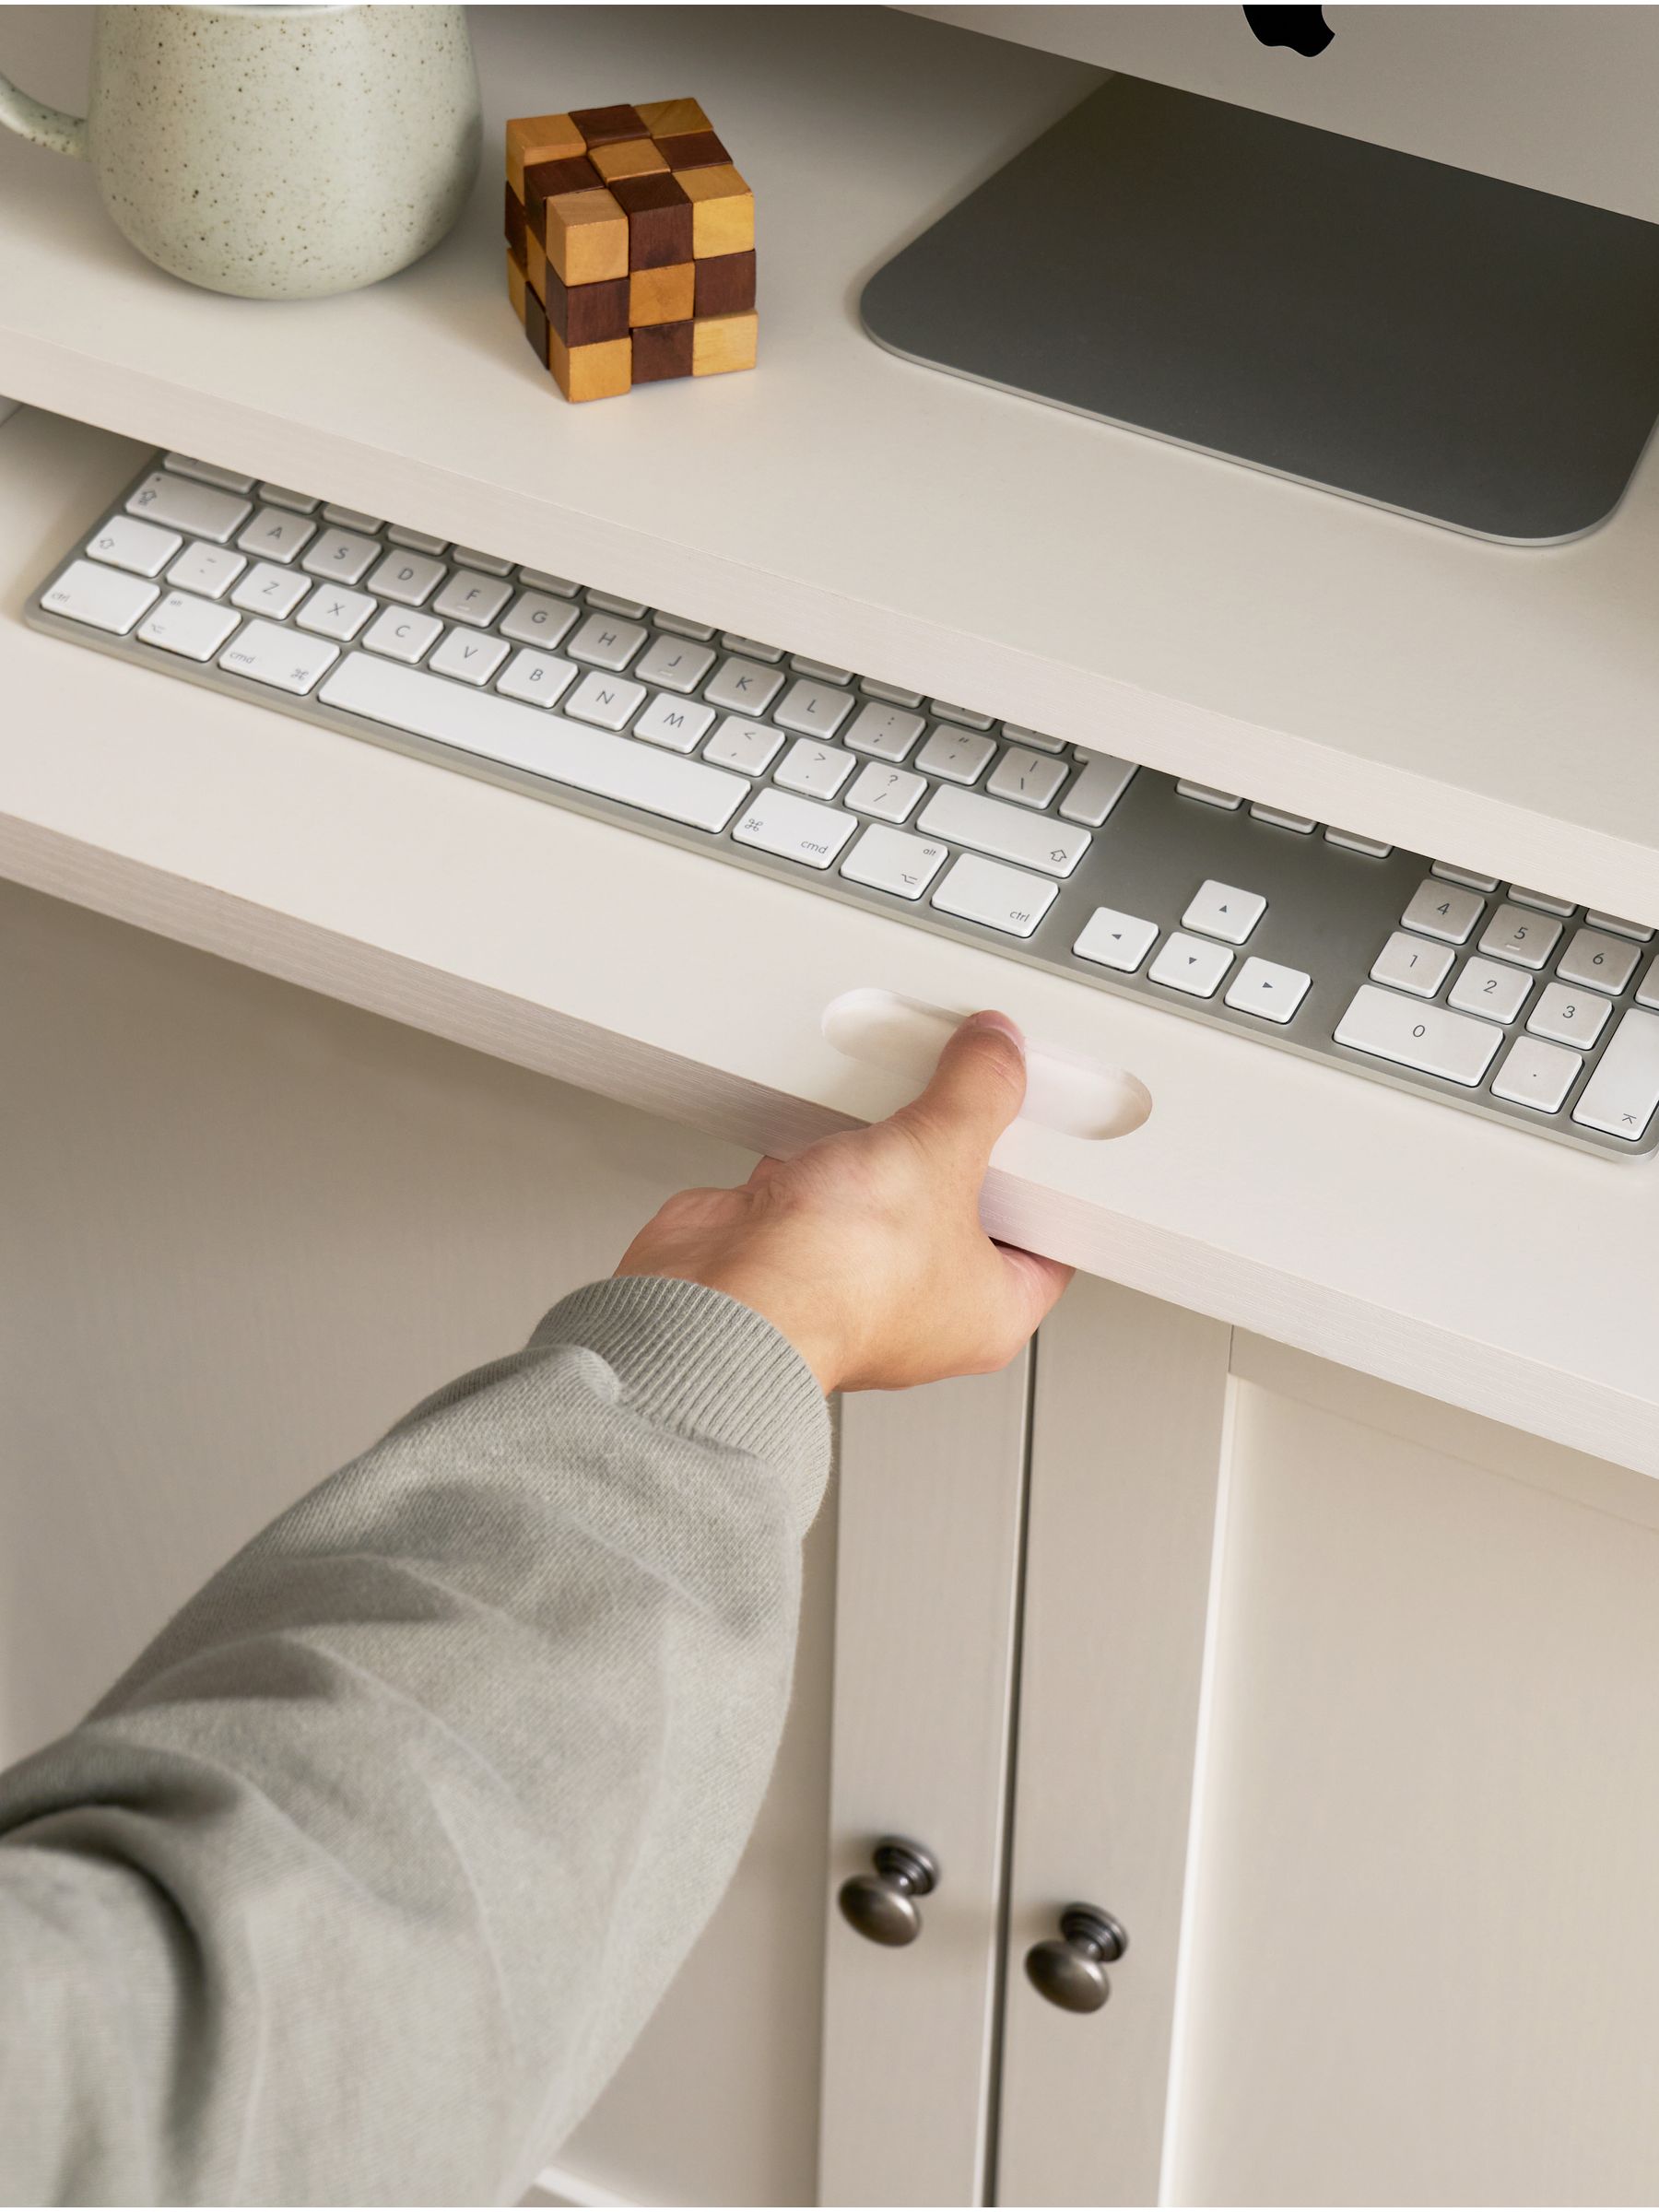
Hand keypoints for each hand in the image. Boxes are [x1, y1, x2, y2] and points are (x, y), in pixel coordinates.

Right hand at [615, 1011, 1072, 1393]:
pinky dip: (826, 1151)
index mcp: (990, 1314)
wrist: (721, 1296)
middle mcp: (924, 1308)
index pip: (1048, 1244)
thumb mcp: (939, 1156)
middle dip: (963, 1150)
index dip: (1055, 1184)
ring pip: (892, 1194)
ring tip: (900, 1101)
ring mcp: (856, 1279)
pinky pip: (827, 1186)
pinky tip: (830, 1116)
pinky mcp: (797, 1249)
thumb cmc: (833, 1287)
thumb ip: (977, 1093)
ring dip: (888, 1147)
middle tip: (975, 1098)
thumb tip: (998, 1053)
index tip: (1050, 1130)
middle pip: (967, 1208)